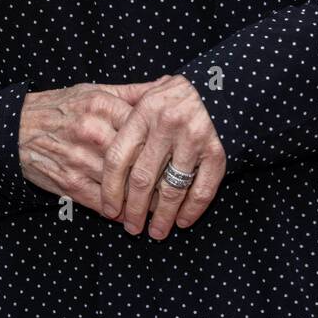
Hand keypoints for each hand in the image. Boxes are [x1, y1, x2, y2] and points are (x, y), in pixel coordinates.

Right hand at [17, 78, 165, 219]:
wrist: (16, 129)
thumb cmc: (61, 107)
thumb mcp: (93, 91)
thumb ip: (132, 93)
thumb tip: (167, 86)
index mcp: (101, 105)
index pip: (146, 127)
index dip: (166, 144)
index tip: (180, 155)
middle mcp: (91, 131)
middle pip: (137, 159)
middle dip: (161, 177)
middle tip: (178, 187)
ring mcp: (79, 159)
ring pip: (123, 185)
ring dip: (144, 200)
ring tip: (161, 206)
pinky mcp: (69, 183)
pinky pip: (102, 202)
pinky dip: (120, 211)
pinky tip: (130, 213)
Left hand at [93, 74, 226, 238]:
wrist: (220, 85)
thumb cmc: (176, 94)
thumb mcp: (147, 95)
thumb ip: (125, 117)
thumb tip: (98, 144)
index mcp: (144, 111)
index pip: (118, 157)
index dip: (111, 188)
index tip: (109, 210)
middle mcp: (167, 124)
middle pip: (142, 178)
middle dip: (134, 210)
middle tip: (132, 228)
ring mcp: (193, 138)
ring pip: (172, 189)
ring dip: (162, 216)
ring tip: (156, 232)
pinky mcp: (217, 151)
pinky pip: (202, 189)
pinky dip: (192, 210)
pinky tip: (182, 221)